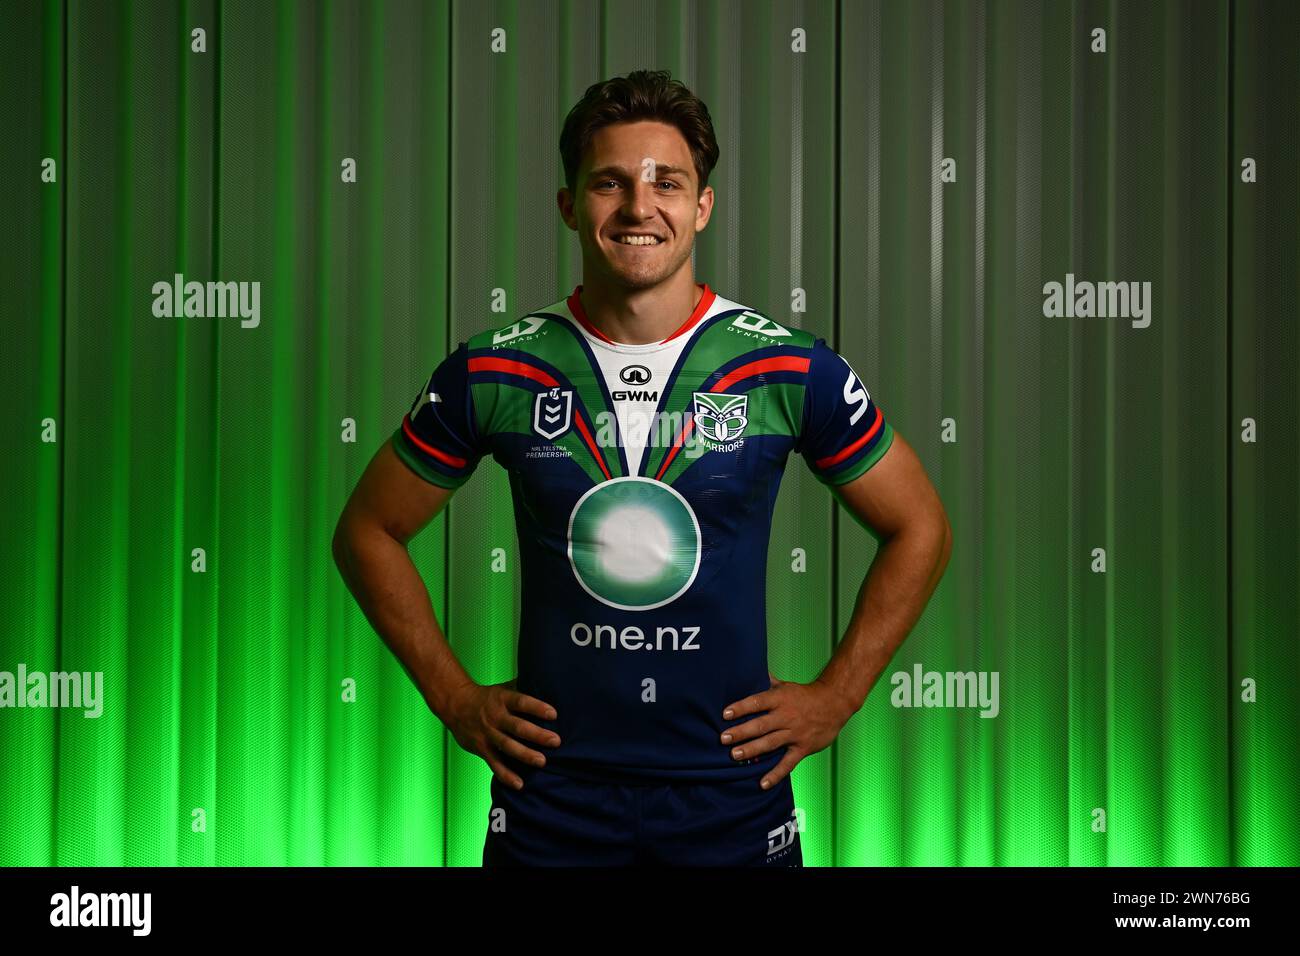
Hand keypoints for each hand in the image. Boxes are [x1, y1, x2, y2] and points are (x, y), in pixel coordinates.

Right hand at [443, 678, 559, 790]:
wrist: (455, 704)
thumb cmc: (487, 697)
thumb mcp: (503, 688)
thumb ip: (523, 689)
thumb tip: (549, 687)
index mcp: (502, 699)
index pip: (521, 702)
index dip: (537, 707)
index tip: (554, 714)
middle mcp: (495, 716)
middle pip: (517, 726)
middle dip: (537, 735)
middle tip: (555, 741)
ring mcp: (487, 733)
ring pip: (507, 746)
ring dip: (525, 754)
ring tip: (542, 761)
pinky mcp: (481, 748)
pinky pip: (494, 763)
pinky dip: (506, 775)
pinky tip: (519, 784)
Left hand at [720, 672, 854, 789]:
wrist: (835, 703)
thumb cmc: (805, 695)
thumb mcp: (785, 686)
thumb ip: (767, 683)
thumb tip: (749, 671)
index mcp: (780, 699)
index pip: (758, 702)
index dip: (741, 708)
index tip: (725, 714)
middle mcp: (786, 716)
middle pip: (761, 725)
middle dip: (741, 732)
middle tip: (723, 738)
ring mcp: (795, 733)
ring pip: (771, 743)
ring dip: (752, 750)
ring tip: (735, 756)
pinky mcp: (803, 748)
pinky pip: (788, 763)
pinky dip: (776, 774)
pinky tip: (762, 783)